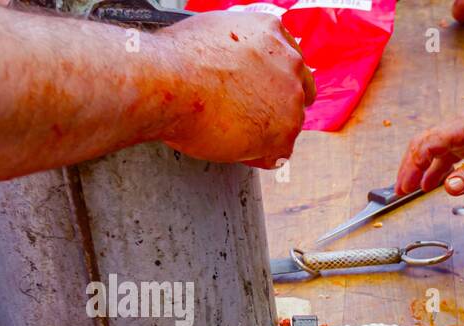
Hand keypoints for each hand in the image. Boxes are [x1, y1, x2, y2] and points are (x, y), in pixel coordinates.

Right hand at [156, 12, 315, 168]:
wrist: (165, 82)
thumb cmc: (176, 61)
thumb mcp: (212, 33)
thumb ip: (238, 48)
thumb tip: (235, 63)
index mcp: (271, 31)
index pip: (289, 60)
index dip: (273, 80)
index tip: (262, 91)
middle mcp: (289, 61)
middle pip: (298, 92)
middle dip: (278, 106)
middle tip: (250, 116)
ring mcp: (291, 97)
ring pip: (288, 125)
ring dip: (263, 132)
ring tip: (227, 129)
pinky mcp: (285, 131)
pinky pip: (277, 154)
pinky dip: (256, 156)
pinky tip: (231, 146)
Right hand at [396, 101, 463, 195]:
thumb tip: (449, 189)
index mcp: (461, 127)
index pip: (428, 144)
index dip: (414, 165)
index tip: (406, 184)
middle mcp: (458, 128)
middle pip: (423, 145)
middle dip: (409, 167)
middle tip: (400, 189)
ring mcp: (463, 135)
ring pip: (433, 151)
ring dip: (421, 169)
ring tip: (410, 189)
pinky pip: (446, 155)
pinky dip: (436, 169)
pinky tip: (433, 183)